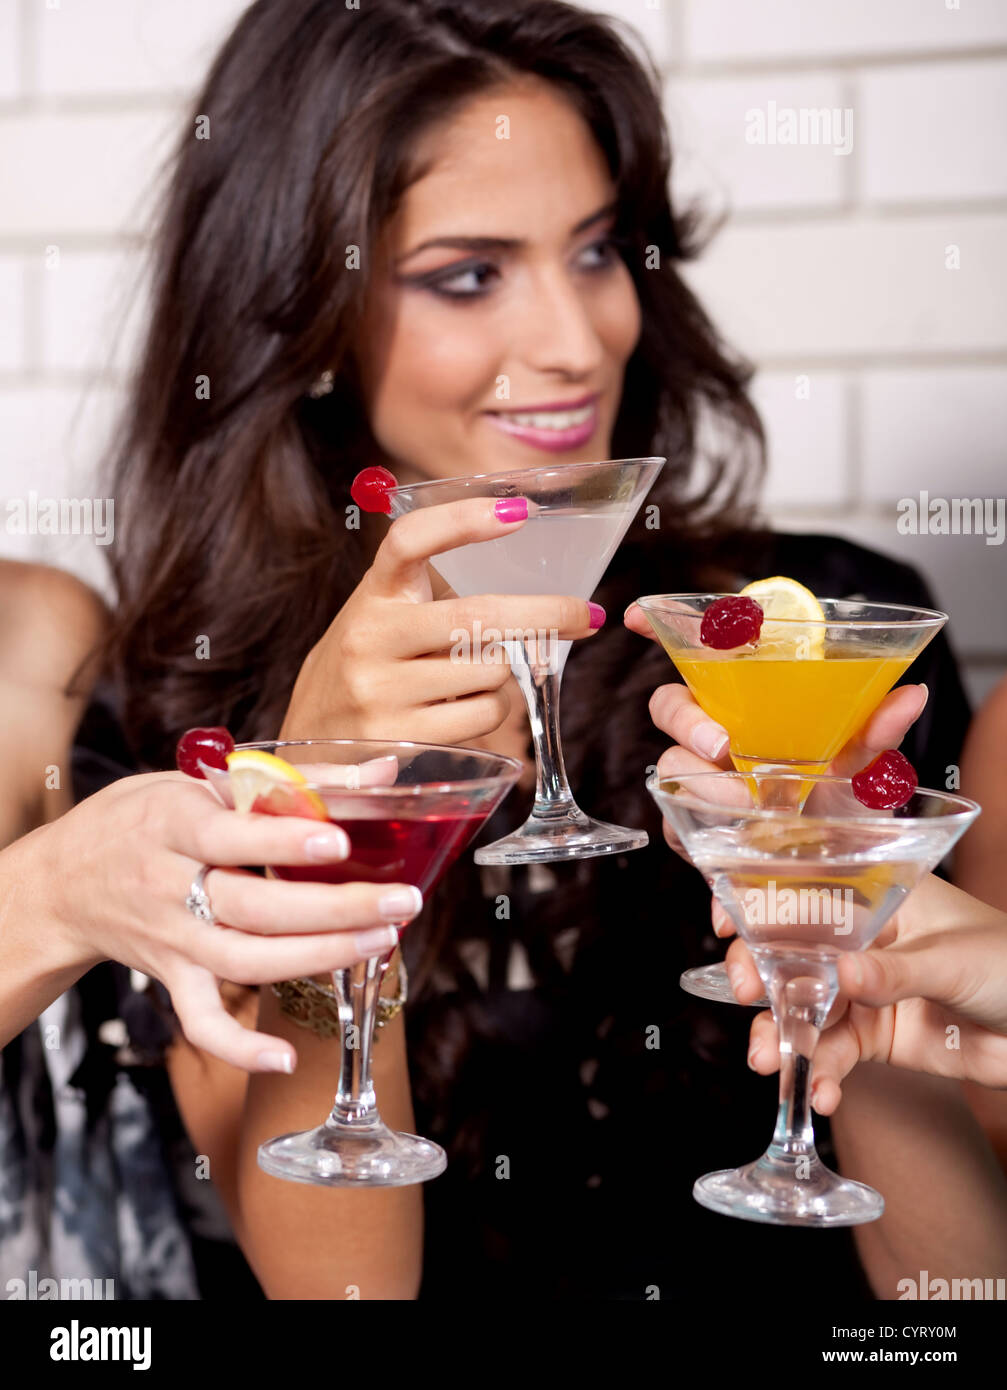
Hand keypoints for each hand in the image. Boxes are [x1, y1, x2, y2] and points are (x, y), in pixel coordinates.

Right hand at [19, 771, 423, 1071]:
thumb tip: (383, 773)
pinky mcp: (171, 976)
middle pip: (252, 905)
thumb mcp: (202, 781)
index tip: (338, 838)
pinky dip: (238, 1048)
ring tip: (381, 942)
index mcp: (173, 824)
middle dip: (332, 908)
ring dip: (316, 957)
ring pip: (243, 960)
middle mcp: (169, 885)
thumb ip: (295, 777)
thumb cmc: (144, 819)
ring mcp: (171, 937)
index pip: (230, 836)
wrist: (61, 882)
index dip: (283, 841)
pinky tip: (285, 1058)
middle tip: (399, 901)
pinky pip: (200, 1022)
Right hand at [283, 498, 602, 742]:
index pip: (411, 540)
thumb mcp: (386, 616)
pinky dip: (491, 711)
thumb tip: (535, 595)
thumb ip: (437, 595)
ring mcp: (382, 690)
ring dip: (501, 676)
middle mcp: (372, 637)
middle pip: (480, 617)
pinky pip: (484, 715)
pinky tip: (460, 710)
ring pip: (491, 672)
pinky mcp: (399, 738)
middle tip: (585, 615)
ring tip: (466, 681)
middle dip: (546, 615)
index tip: (518, 512)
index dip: (463, 521)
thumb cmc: (368, 666)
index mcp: (374, 594)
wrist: (310, 737)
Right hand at [624, 599, 929, 866]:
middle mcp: (713, 730)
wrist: (835, 867)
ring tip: (747, 806)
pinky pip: (674, 824)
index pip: (695, 654)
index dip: (662, 627)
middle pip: (669, 703)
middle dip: (688, 719)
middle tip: (722, 746)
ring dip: (704, 783)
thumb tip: (912, 695)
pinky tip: (728, 857)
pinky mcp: (687, 822)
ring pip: (670, 763)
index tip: (634, 615)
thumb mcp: (862, 764)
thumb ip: (878, 730)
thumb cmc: (836, 800)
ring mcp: (696, 776)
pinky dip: (701, 838)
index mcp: (745, 700)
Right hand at [727, 874, 1006, 1100]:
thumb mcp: (955, 961)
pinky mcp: (873, 1035)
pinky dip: (821, 1073)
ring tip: (769, 1062)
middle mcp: (862, 939)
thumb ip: (895, 971)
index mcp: (880, 896)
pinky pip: (833, 1053)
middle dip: (762, 976)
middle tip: (751, 999)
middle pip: (792, 952)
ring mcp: (864, 989)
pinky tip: (820, 1092)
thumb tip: (842, 976)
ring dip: (783, 1036)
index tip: (727, 923)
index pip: (807, 888)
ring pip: (805, 1008)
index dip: (760, 903)